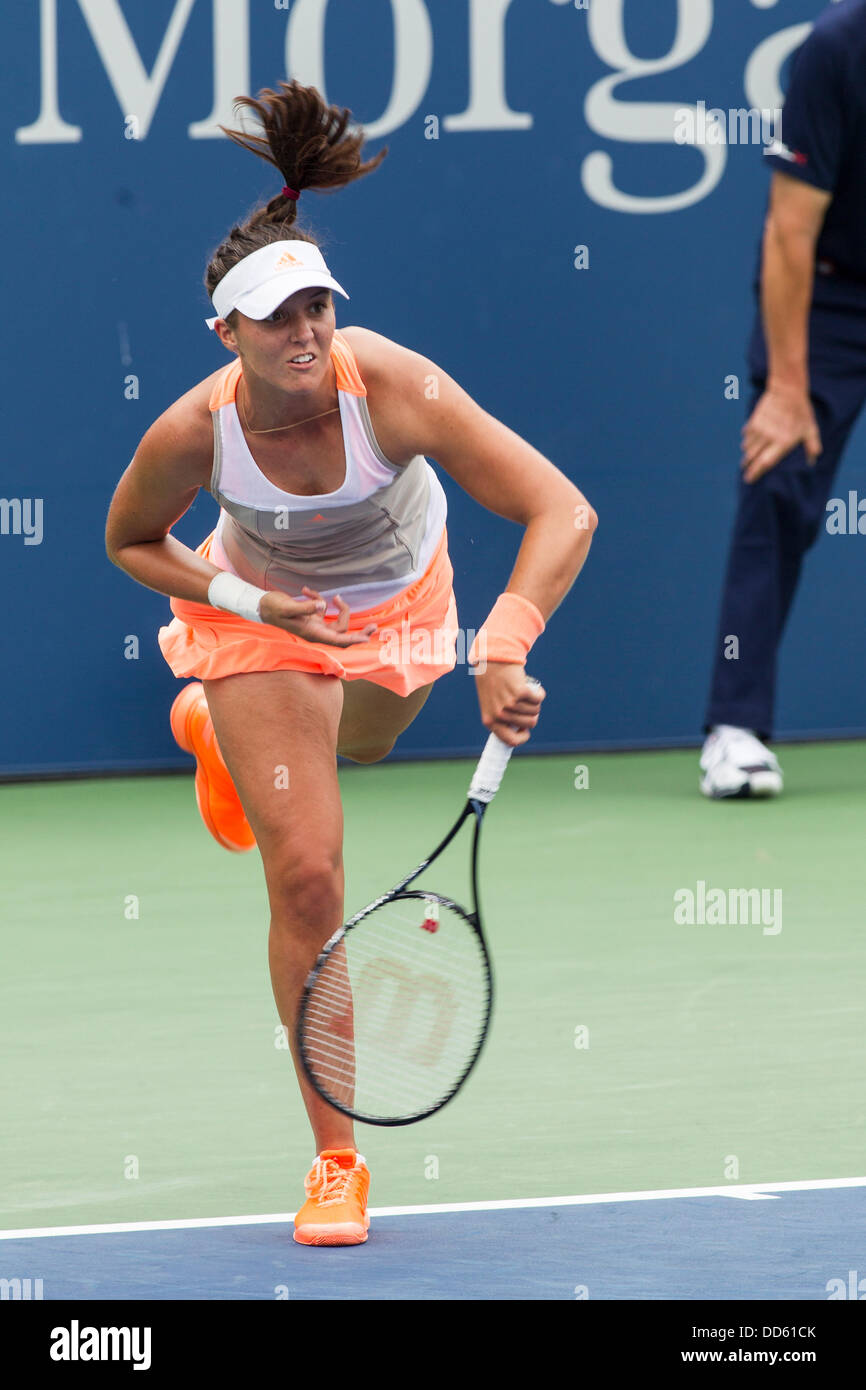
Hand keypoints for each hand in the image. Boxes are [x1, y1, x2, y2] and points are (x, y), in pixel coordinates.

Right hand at [258, 586, 376, 647]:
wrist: (260, 606)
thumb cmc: (272, 608)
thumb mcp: (287, 607)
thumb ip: (305, 608)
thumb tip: (323, 606)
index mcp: (313, 633)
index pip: (338, 641)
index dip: (353, 640)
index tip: (367, 638)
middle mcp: (316, 632)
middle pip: (343, 633)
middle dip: (357, 629)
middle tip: (374, 626)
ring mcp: (314, 625)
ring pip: (336, 620)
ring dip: (338, 606)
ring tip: (332, 595)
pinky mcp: (311, 617)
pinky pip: (323, 609)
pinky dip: (319, 598)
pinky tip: (304, 590)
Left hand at [473, 663, 545, 746]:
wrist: (492, 660)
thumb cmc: (493, 683)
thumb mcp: (491, 704)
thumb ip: (502, 718)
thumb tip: (521, 729)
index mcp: (490, 721)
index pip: (511, 741)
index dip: (522, 737)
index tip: (526, 729)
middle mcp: (499, 714)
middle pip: (530, 723)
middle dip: (532, 714)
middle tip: (526, 703)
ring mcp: (510, 704)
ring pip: (535, 711)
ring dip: (535, 702)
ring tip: (525, 693)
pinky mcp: (520, 692)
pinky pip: (538, 698)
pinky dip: (539, 693)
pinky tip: (533, 688)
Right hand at [741, 384, 821, 482]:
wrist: (787, 390)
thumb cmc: (801, 411)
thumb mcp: (811, 429)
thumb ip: (812, 446)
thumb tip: (812, 462)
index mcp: (783, 442)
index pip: (765, 463)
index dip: (755, 473)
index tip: (749, 480)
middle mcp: (769, 437)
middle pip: (752, 457)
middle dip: (748, 466)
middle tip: (746, 473)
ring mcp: (759, 429)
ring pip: (747, 447)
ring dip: (747, 454)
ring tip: (747, 459)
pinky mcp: (753, 421)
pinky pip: (746, 436)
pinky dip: (747, 441)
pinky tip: (749, 442)